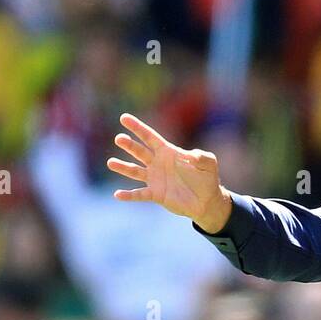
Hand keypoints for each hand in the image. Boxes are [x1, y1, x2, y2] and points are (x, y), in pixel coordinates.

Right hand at [107, 112, 231, 230]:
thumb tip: (190, 156)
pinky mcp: (156, 194)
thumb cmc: (207, 178)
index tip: (124, 118)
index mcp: (167, 152)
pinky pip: (140, 194)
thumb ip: (202, 156)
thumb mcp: (209, 163)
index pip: (149, 137)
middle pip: (139, 151)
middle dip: (129, 145)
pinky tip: (118, 195)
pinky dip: (129, 195)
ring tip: (111, 163)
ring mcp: (155, 179)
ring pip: (135, 171)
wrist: (207, 201)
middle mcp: (158, 163)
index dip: (137, 127)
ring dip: (123, 167)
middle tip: (119, 139)